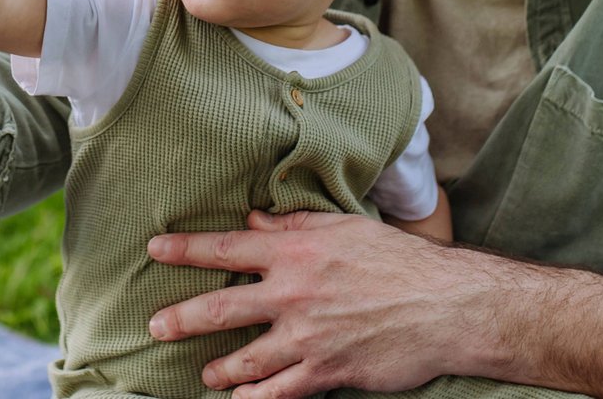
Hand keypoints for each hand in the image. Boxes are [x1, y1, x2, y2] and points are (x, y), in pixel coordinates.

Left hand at [147, 210, 602, 398]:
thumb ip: (294, 227)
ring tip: (206, 373)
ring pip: (245, 360)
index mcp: (296, 252)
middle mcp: (293, 294)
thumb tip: (254, 221)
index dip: (185, 248)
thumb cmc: (399, 260)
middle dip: (182, 318)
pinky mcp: (326, 372)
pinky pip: (279, 394)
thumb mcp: (345, 228)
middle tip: (154, 324)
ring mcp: (307, 338)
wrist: (448, 306)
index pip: (226, 248)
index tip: (154, 247)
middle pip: (221, 308)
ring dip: (219, 368)